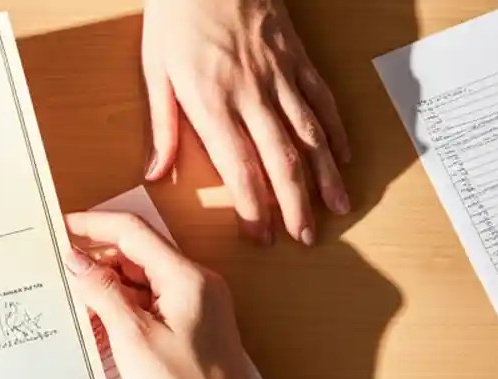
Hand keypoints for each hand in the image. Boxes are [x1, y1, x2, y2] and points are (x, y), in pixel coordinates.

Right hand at [64, 211, 265, 378]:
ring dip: (107, 284)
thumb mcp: (133, 339)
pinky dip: (123, 304)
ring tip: (73, 302)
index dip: (92, 225)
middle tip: (58, 271)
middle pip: (137, 252)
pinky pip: (150, 298)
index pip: (132, 231)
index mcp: (184, 277)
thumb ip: (103, 292)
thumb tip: (75, 259)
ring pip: (141, 276)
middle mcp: (194, 280)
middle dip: (97, 258)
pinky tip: (99, 322)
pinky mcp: (192, 319)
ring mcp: (195, 299)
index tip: (58, 228)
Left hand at [141, 0, 349, 244]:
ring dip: (324, 178)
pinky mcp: (297, 58)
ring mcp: (280, 75)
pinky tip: (342, 159)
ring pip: (310, 135)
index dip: (253, 207)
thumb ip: (162, 125)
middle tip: (304, 238)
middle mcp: (251, 93)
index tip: (260, 236)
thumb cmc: (176, 15)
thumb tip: (155, 172)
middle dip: (296, 205)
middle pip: (282, 159)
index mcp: (211, 101)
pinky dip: (335, 132)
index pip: (238, 167)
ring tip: (336, 209)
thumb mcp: (154, 70)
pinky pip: (322, 100)